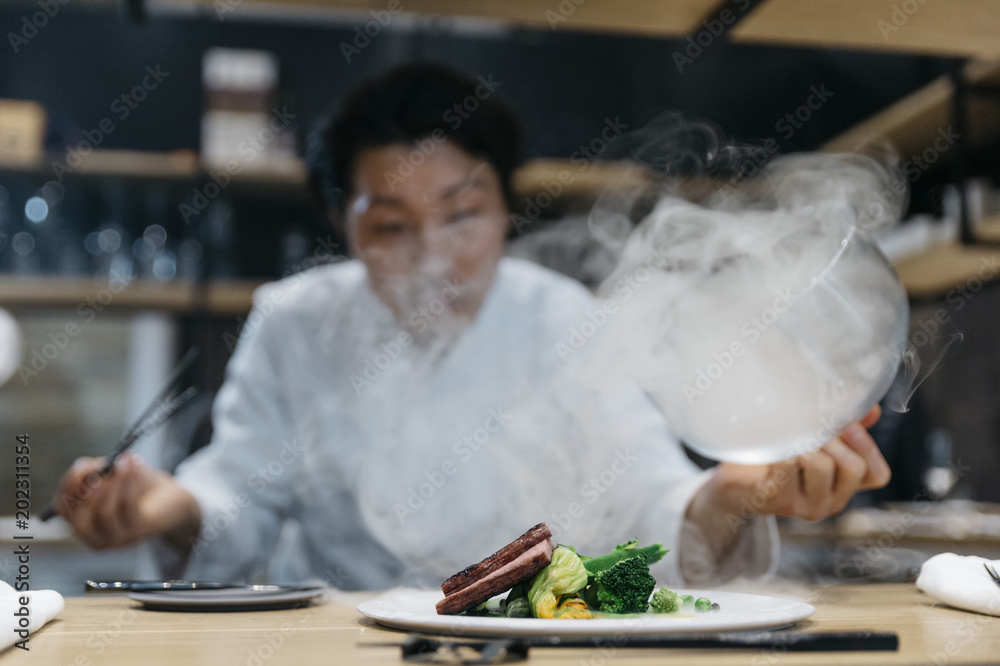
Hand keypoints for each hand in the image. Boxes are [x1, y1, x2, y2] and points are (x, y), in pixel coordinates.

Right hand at [52, 451, 200, 550]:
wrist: (170, 498)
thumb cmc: (135, 485)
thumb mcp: (110, 474)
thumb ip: (93, 471)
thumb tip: (81, 467)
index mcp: (81, 521)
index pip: (63, 509)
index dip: (68, 488)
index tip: (81, 466)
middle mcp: (95, 537)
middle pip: (78, 520)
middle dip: (86, 492)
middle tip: (98, 471)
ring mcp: (115, 539)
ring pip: (105, 512)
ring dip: (115, 482)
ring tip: (125, 461)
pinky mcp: (136, 533)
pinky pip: (128, 507)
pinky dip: (129, 482)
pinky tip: (135, 465)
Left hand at [686, 406, 889, 555]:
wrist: (734, 480)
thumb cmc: (774, 454)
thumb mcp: (811, 436)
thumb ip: (840, 423)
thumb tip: (869, 406)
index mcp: (843, 486)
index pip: (877, 474)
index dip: (867, 445)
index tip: (847, 423)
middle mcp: (830, 501)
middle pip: (853, 466)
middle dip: (833, 438)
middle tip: (811, 424)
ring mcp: (805, 506)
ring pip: (821, 465)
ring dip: (804, 441)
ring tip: (787, 436)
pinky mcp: (777, 501)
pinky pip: (787, 467)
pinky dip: (779, 448)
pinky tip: (769, 446)